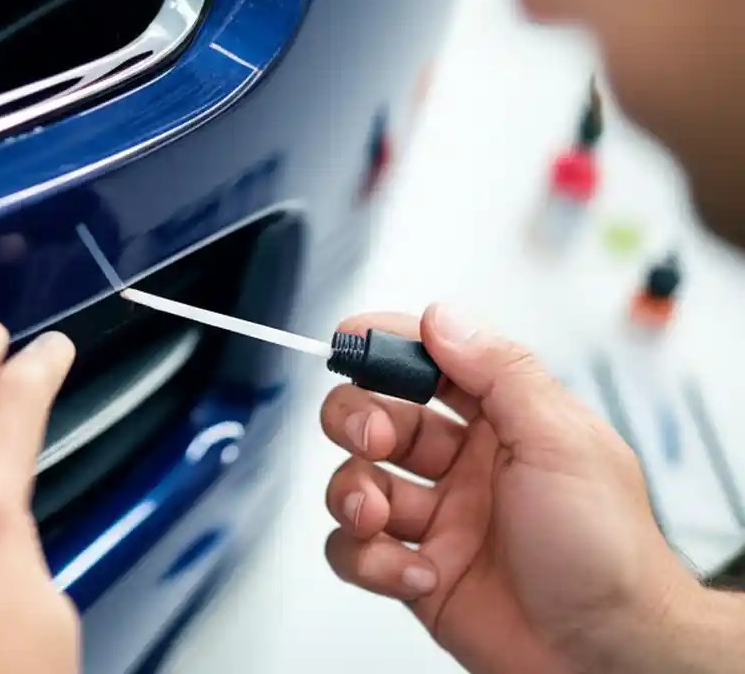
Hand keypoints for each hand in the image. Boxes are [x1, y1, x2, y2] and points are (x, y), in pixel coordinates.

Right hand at [320, 305, 698, 672]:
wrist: (608, 656)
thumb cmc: (608, 553)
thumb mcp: (563, 440)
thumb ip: (500, 372)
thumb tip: (442, 319)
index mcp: (502, 423)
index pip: (431, 364)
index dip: (386, 346)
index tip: (352, 340)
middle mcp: (463, 467)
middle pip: (376, 417)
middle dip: (356, 418)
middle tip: (370, 437)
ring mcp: (437, 521)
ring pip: (355, 484)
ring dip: (352, 494)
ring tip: (380, 517)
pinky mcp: (414, 573)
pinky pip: (356, 553)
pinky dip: (372, 561)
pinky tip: (418, 573)